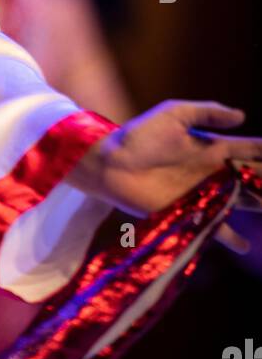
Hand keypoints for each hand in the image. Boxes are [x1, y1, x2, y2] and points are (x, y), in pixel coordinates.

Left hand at [66, 100, 261, 254]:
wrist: (111, 163)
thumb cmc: (140, 135)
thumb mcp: (174, 114)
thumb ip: (206, 113)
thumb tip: (242, 115)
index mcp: (210, 147)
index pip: (248, 150)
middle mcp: (211, 172)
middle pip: (250, 178)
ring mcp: (202, 194)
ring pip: (240, 201)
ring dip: (257, 205)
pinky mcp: (189, 212)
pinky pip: (215, 226)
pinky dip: (229, 237)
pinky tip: (243, 246)